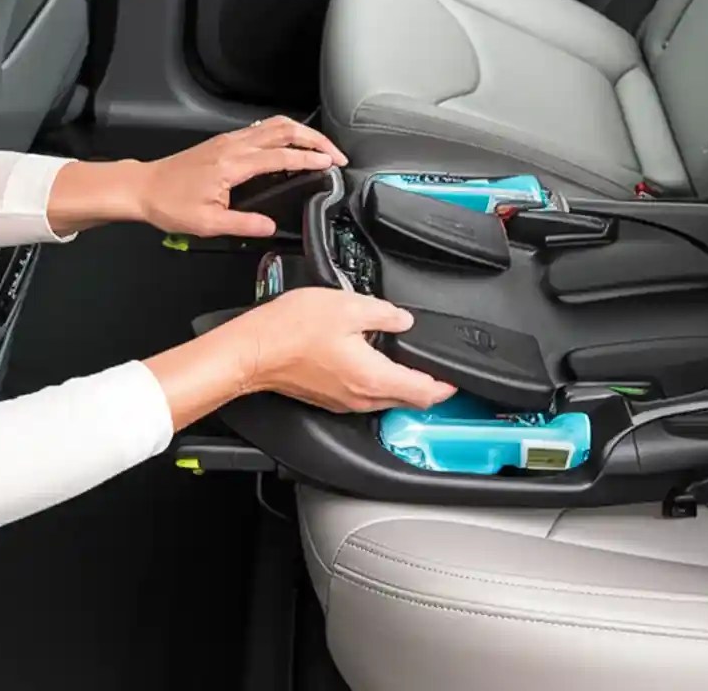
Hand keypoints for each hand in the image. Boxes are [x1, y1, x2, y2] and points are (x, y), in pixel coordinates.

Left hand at [45, 116, 347, 237]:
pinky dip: (284, 133)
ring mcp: (228, 141)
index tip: (331, 164)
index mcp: (232, 164)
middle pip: (283, 129)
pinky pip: (261, 129)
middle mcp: (232, 146)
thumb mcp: (208, 224)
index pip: (282, 155)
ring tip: (322, 147)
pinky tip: (291, 144)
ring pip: (273, 125)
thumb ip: (244, 225)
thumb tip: (270, 227)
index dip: (310, 159)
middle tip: (336, 154)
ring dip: (302, 132)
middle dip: (315, 138)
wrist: (142, 189)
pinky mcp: (223, 143)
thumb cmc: (169, 204)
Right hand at [234, 288, 456, 412]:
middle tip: (439, 376)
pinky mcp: (328, 398)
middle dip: (427, 390)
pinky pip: (364, 398)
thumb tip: (402, 320)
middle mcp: (362, 397)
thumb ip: (383, 314)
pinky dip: (378, 386)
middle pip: (408, 401)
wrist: (252, 352)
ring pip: (386, 401)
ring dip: (402, 388)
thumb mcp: (347, 307)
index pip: (424, 393)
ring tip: (410, 370)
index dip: (445, 387)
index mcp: (374, 377)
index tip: (455, 380)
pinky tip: (374, 367)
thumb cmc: (291, 331)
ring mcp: (344, 401)